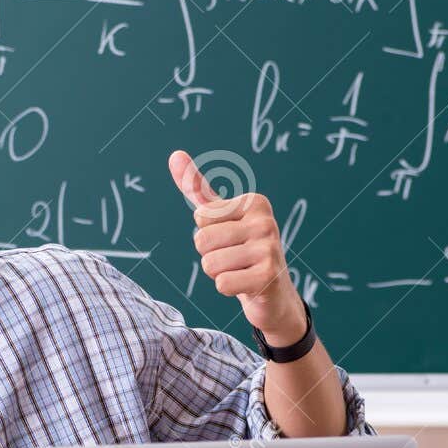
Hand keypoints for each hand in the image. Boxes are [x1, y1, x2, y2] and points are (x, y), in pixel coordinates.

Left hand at [169, 150, 305, 345]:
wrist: (273, 292)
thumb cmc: (241, 249)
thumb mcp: (219, 217)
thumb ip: (196, 188)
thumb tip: (174, 155)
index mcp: (254, 202)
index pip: (201, 216)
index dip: (207, 232)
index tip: (230, 238)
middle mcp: (265, 221)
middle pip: (202, 240)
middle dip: (210, 255)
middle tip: (233, 259)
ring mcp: (269, 249)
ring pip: (210, 264)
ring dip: (219, 273)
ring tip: (240, 271)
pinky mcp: (268, 277)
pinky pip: (222, 284)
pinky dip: (228, 289)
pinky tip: (246, 285)